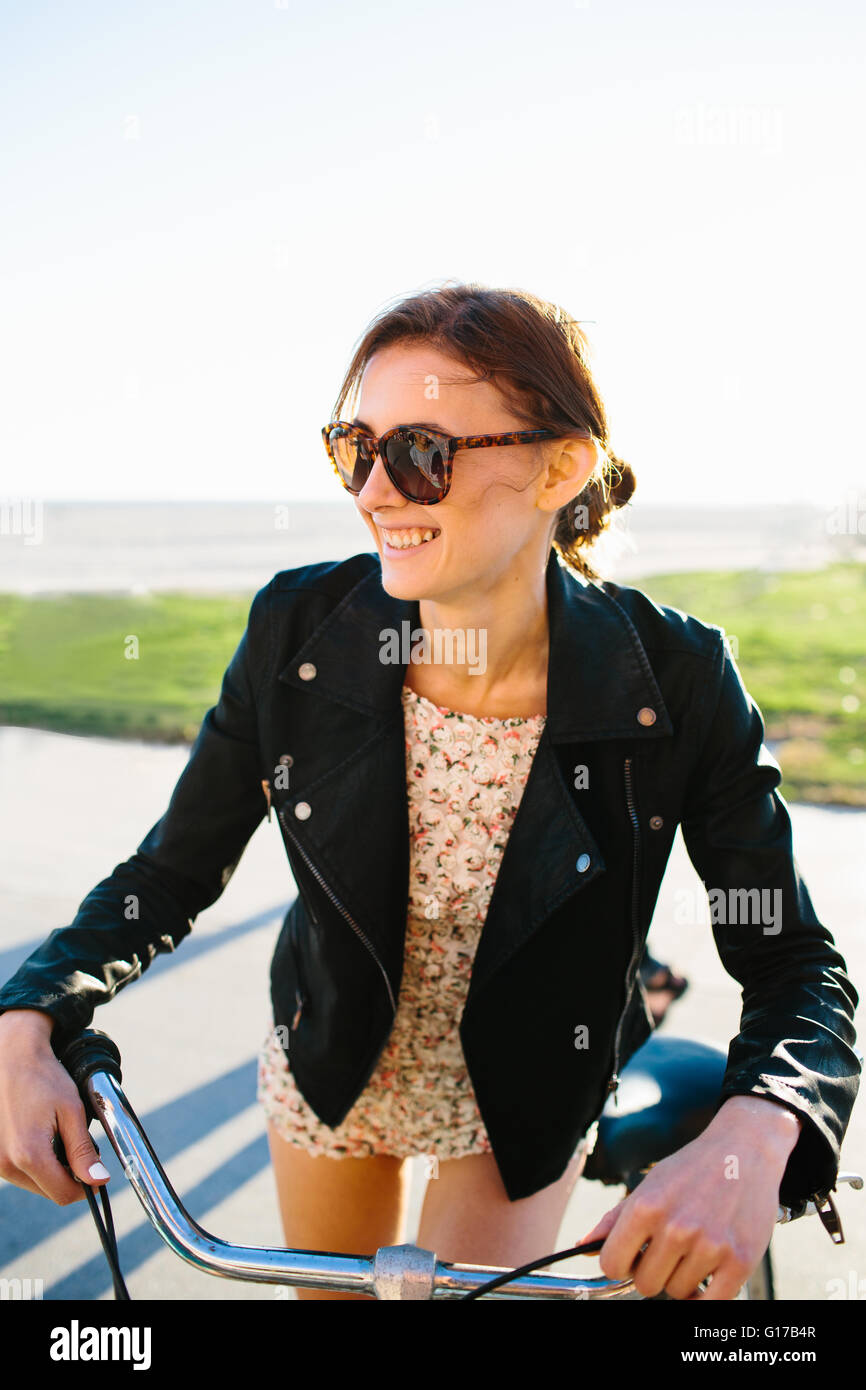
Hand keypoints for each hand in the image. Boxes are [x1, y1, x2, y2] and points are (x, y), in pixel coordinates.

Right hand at [0, 1009, 109, 1204]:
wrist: (12, 1058)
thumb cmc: (42, 1079)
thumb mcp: (71, 1112)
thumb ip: (83, 1150)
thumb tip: (98, 1180)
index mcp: (29, 1154)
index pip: (64, 1193)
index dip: (87, 1188)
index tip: (98, 1174)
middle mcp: (6, 1164)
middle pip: (49, 1191)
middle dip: (70, 1177)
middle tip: (81, 1149)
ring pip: (34, 1184)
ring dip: (52, 1170)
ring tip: (57, 1137)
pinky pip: (20, 1172)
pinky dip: (35, 1163)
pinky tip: (40, 1137)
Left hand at [579, 1096, 801, 1299]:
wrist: (744, 1150)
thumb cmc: (691, 1169)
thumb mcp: (649, 1185)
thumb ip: (614, 1220)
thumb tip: (583, 1246)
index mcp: (646, 1206)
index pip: (612, 1265)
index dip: (620, 1265)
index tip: (633, 1257)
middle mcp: (676, 1227)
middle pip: (646, 1285)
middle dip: (653, 1272)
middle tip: (668, 1251)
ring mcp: (710, 1245)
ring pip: (678, 1292)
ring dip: (683, 1278)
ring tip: (694, 1249)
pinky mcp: (741, 1260)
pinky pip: (712, 1303)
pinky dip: (707, 1295)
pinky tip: (709, 1272)